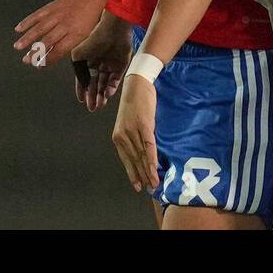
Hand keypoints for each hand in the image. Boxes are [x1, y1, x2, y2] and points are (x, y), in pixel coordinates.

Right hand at [13, 0, 105, 67]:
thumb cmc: (86, 19)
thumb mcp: (83, 34)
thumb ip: (66, 45)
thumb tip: (47, 58)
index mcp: (76, 33)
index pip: (60, 49)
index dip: (49, 58)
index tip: (39, 66)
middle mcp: (66, 24)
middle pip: (48, 40)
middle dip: (36, 51)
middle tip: (26, 60)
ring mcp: (57, 14)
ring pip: (40, 27)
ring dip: (28, 38)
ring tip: (18, 46)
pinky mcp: (51, 7)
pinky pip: (37, 15)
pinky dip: (27, 21)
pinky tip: (18, 29)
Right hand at [69, 12, 133, 111]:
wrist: (113, 29)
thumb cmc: (94, 39)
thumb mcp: (78, 56)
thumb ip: (79, 71)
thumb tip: (81, 85)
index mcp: (89, 62)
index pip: (85, 80)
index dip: (83, 90)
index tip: (82, 100)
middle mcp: (100, 65)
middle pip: (96, 84)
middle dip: (93, 96)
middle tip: (92, 107)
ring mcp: (111, 65)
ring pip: (106, 84)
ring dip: (102, 94)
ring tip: (99, 104)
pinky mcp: (121, 65)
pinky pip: (116, 79)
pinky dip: (111, 87)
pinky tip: (107, 94)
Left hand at [112, 75, 159, 192]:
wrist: (136, 84)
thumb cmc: (136, 102)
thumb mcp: (131, 122)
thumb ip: (135, 136)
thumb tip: (143, 150)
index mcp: (118, 137)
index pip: (126, 159)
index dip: (132, 173)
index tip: (138, 185)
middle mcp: (123, 136)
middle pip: (134, 160)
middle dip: (142, 175)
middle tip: (148, 188)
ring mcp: (133, 131)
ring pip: (141, 155)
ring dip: (148, 171)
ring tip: (154, 183)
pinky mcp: (143, 126)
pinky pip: (148, 146)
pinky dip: (152, 158)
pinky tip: (155, 168)